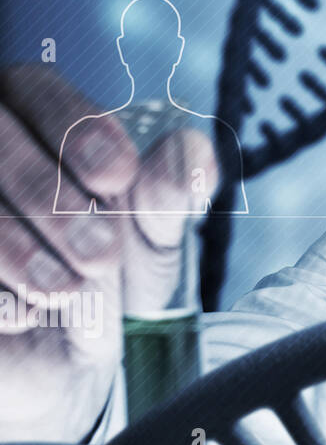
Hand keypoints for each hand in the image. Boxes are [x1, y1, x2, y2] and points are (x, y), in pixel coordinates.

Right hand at [0, 65, 217, 441]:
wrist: (70, 355)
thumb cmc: (110, 274)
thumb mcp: (151, 235)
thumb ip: (169, 193)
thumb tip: (190, 152)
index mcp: (31, 117)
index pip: (37, 89)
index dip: (76, 127)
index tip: (120, 177)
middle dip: (50, 196)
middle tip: (102, 252)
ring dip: (17, 246)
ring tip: (68, 291)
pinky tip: (22, 316)